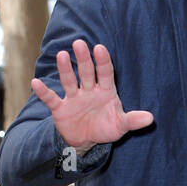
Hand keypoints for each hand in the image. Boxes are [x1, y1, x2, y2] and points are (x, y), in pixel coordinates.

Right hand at [31, 38, 153, 151]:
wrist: (86, 141)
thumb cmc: (105, 127)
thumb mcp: (121, 125)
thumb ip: (133, 120)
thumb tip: (151, 118)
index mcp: (105, 90)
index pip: (105, 73)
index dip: (103, 61)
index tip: (100, 48)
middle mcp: (88, 90)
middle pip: (86, 72)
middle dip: (84, 59)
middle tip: (79, 43)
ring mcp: (74, 98)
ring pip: (69, 81)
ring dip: (65, 70)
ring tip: (62, 55)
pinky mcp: (61, 108)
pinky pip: (51, 99)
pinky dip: (44, 92)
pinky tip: (35, 83)